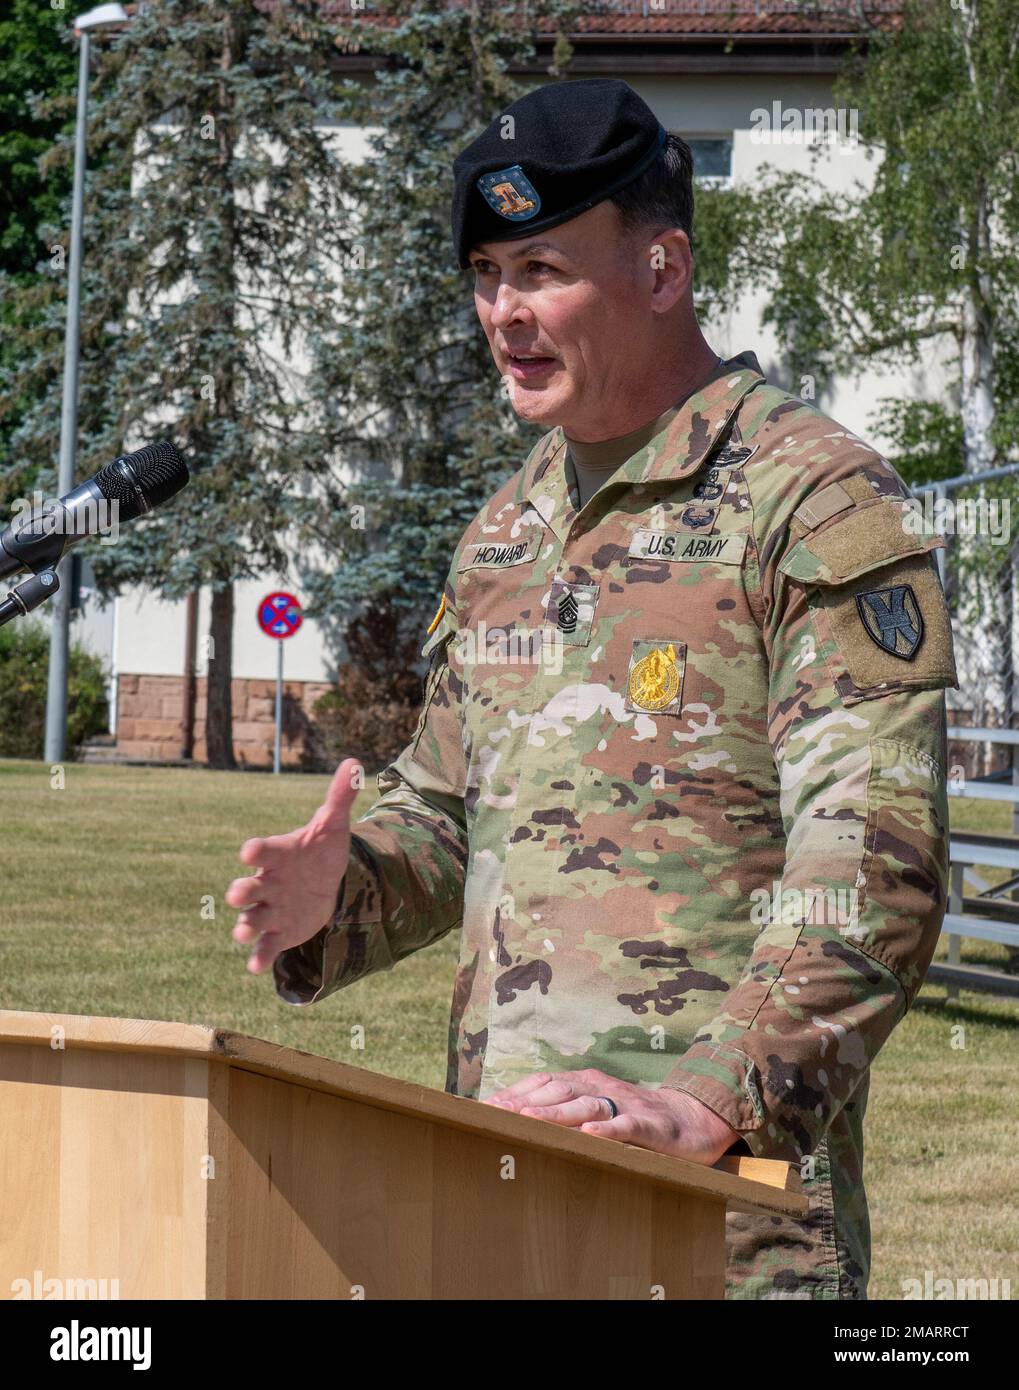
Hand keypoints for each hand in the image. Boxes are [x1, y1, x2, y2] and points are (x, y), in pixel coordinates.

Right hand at [226, 757, 362, 975]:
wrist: (323, 882)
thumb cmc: (320, 850)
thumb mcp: (332, 825)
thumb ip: (340, 797)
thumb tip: (354, 763)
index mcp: (278, 855)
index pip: (263, 850)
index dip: (256, 851)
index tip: (249, 851)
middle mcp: (267, 883)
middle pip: (247, 887)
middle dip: (240, 891)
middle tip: (235, 894)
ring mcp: (270, 909)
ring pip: (251, 919)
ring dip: (246, 926)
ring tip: (243, 933)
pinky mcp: (279, 932)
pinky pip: (266, 946)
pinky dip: (260, 956)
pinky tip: (256, 967)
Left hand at [481, 1067, 740, 1164]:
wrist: (692, 1120)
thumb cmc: (637, 1118)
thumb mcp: (600, 1109)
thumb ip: (567, 1110)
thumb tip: (520, 1119)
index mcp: (586, 1083)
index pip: (544, 1084)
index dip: (514, 1093)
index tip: (484, 1106)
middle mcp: (602, 1088)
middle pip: (558, 1091)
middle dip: (524, 1102)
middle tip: (493, 1114)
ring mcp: (626, 1104)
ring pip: (586, 1106)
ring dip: (556, 1113)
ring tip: (528, 1120)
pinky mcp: (649, 1125)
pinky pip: (626, 1126)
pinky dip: (607, 1129)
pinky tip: (589, 1135)